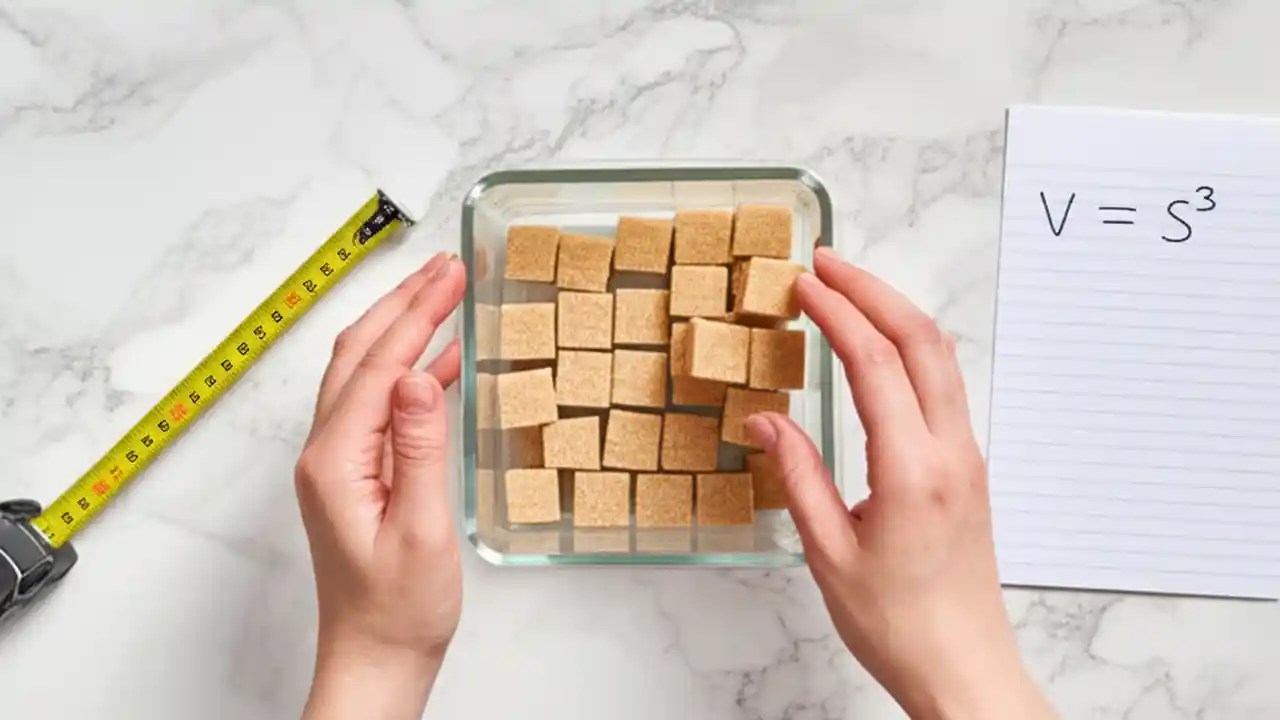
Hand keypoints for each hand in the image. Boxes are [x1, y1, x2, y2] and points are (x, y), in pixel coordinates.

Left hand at [294, 251, 465, 719]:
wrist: (376, 659)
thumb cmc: (399, 609)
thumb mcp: (421, 530)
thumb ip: (419, 448)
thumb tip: (417, 375)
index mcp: (335, 461)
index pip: (379, 365)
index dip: (417, 313)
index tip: (450, 273)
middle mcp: (325, 453)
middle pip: (359, 354)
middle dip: (403, 303)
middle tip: (446, 266)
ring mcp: (336, 461)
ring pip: (365, 373)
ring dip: (402, 328)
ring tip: (444, 293)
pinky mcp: (354, 473)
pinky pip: (378, 404)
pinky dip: (409, 372)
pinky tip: (442, 362)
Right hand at [746, 248, 1054, 719]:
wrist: (963, 667)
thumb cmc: (898, 624)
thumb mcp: (828, 553)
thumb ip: (797, 476)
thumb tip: (766, 419)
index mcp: (913, 470)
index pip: (876, 364)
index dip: (839, 313)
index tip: (804, 282)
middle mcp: (952, 452)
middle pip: (921, 341)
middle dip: (872, 290)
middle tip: (825, 261)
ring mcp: (968, 456)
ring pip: (940, 358)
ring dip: (895, 313)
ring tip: (847, 288)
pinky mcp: (969, 468)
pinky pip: (944, 385)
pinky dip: (910, 347)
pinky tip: (879, 345)